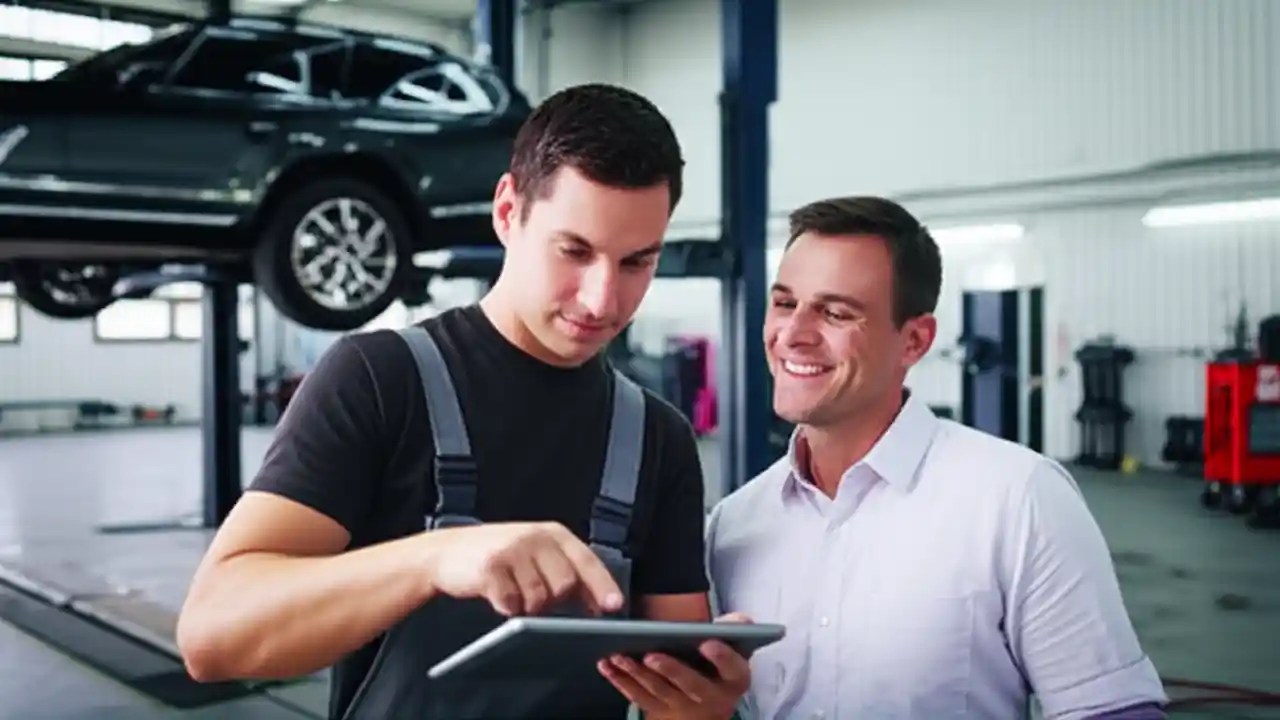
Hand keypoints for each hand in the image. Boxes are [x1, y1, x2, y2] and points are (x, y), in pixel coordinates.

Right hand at [422, 522, 623, 616]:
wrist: (445, 552)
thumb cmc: (498, 557)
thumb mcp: (535, 554)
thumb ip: (565, 570)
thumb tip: (600, 601)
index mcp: (552, 533)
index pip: (586, 560)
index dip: (602, 585)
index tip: (614, 606)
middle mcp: (535, 537)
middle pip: (565, 585)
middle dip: (554, 601)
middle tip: (533, 597)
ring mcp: (512, 550)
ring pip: (539, 599)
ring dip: (528, 607)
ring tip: (513, 594)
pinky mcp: (491, 567)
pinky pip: (512, 604)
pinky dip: (506, 607)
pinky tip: (497, 596)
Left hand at [597, 612, 753, 719]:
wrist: (708, 702)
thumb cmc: (718, 665)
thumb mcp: (733, 647)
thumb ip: (733, 630)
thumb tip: (738, 621)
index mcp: (735, 679)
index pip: (733, 669)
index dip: (722, 657)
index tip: (706, 642)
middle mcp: (713, 699)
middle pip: (691, 686)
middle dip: (670, 670)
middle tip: (650, 656)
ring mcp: (685, 709)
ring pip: (660, 692)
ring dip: (637, 674)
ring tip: (618, 656)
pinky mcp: (660, 713)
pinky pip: (639, 698)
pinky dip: (621, 682)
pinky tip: (607, 666)